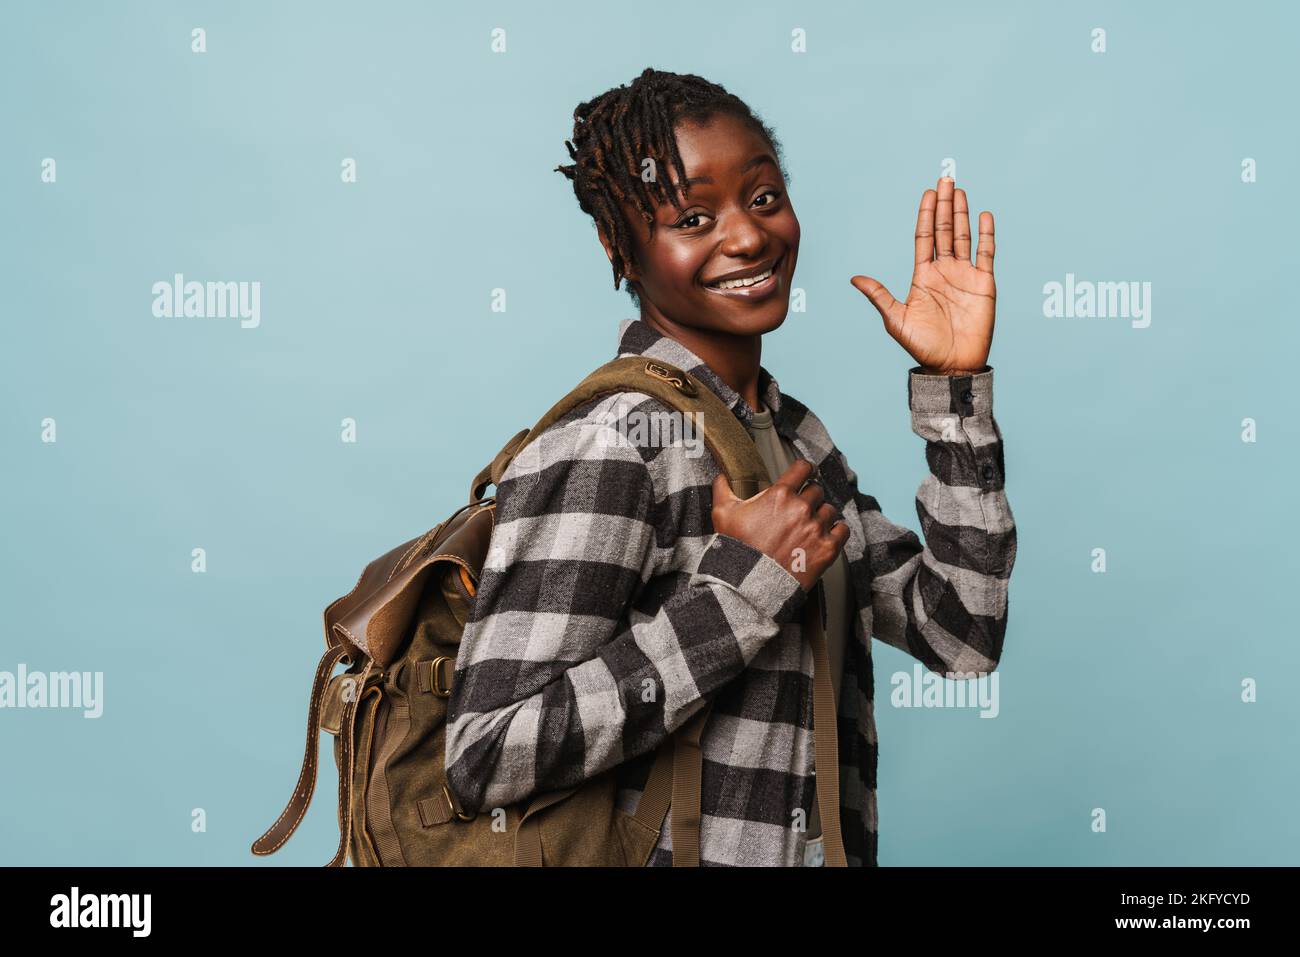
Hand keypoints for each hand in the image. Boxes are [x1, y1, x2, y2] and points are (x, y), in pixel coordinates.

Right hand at [710, 458, 848, 592]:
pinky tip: (827, 535)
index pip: (803, 468)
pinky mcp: (827, 549)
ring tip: (811, 525)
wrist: (749, 583)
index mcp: (780, 494)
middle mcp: (801, 508)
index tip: (805, 474)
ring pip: (829, 510)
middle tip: (800, 509)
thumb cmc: (736, 548)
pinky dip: (836, 531)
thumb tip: (721, 476)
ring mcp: (816, 528)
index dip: (804, 469)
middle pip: (816, 491)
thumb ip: (723, 489)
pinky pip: (842, 530)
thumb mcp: (723, 514)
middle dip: (808, 497)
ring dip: (821, 515)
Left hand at [850, 176, 995, 374]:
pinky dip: (986, 234)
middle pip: (944, 230)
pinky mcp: (984, 284)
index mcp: (923, 276)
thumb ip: (879, 295)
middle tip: (945, 179)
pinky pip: (986, 253)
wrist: (952, 365)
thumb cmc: (922, 346)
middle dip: (944, 205)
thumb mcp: (896, 319)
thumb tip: (854, 279)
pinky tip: (984, 215)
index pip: (924, 237)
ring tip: (960, 190)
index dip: (926, 215)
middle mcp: (944, 271)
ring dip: (961, 213)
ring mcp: (965, 275)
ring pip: (963, 236)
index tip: (927, 193)